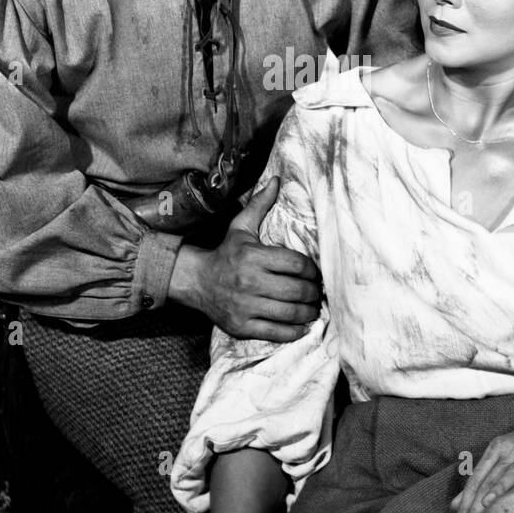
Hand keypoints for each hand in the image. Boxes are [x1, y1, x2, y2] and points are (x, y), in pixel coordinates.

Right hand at [169, 177, 320, 341]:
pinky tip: (302, 325)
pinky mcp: (242, 326)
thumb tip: (277, 179)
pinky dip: (295, 331)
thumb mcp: (241, 227)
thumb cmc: (226, 253)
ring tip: (313, 308)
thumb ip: (260, 204)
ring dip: (308, 312)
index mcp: (253, 256)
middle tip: (317, 292)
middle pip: (296, 290)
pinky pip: (277, 333)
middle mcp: (249, 282)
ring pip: (290, 313)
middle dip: (313, 293)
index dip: (312, 270)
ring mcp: (245, 307)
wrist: (196, 281)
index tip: (315, 273)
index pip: (296, 264)